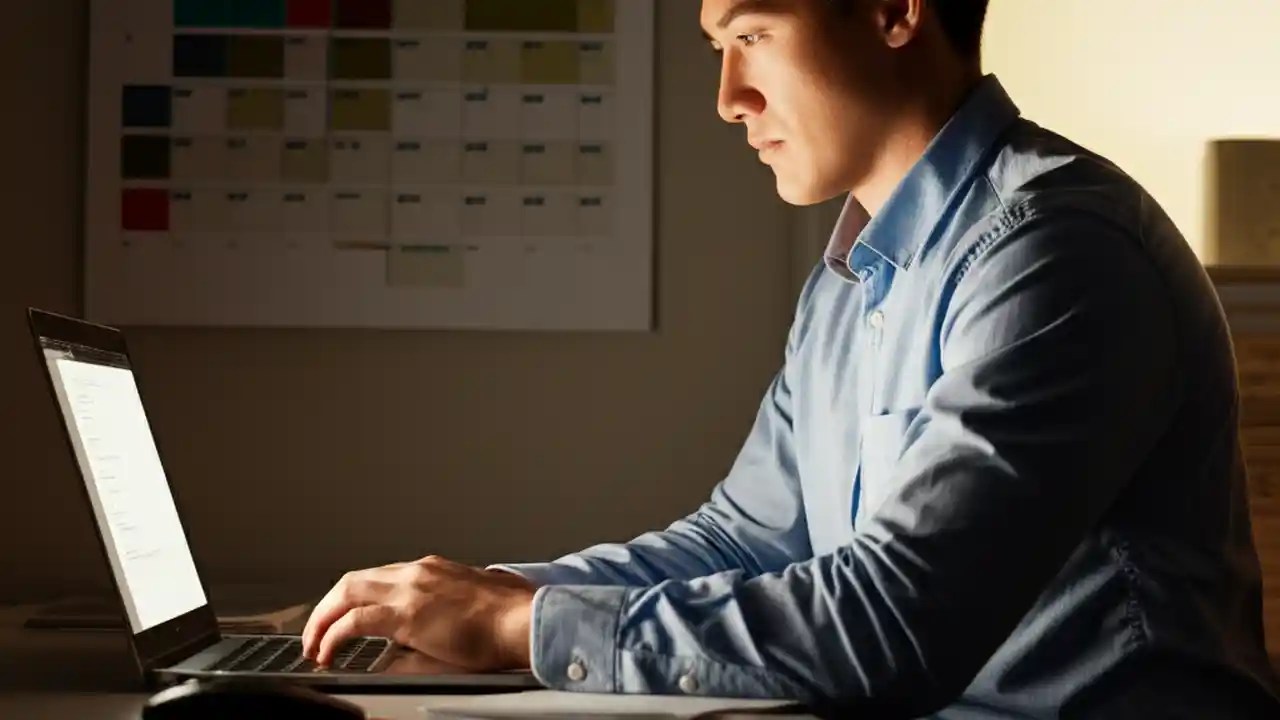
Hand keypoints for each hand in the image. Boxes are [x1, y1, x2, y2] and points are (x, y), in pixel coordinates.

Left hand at [300, 555, 537, 671]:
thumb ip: (431, 620)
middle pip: (353, 580)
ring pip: (347, 592)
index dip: (353, 599)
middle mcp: (416, 571)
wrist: (523, 620)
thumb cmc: (506, 620)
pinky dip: (334, 635)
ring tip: (315, 644)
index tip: (342, 619)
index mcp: (431, 570)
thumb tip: (406, 646)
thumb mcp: (461, 611)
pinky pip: (354, 621)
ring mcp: (410, 588)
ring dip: (324, 619)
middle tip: (316, 632)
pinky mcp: (406, 613)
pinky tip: (329, 653)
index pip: (378, 577)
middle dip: (327, 607)